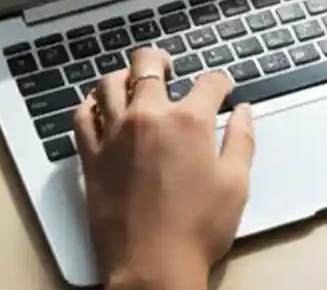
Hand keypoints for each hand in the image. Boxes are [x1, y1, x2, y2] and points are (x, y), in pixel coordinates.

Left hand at [74, 46, 255, 289]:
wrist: (152, 266)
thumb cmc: (197, 230)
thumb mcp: (236, 184)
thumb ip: (241, 140)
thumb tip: (243, 113)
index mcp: (189, 122)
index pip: (208, 82)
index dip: (220, 81)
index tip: (222, 88)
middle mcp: (148, 118)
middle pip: (148, 64)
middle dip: (161, 59)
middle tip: (167, 66)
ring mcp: (115, 135)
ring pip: (108, 83)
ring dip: (123, 75)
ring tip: (132, 80)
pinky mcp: (91, 157)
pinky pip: (82, 117)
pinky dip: (90, 105)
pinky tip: (99, 108)